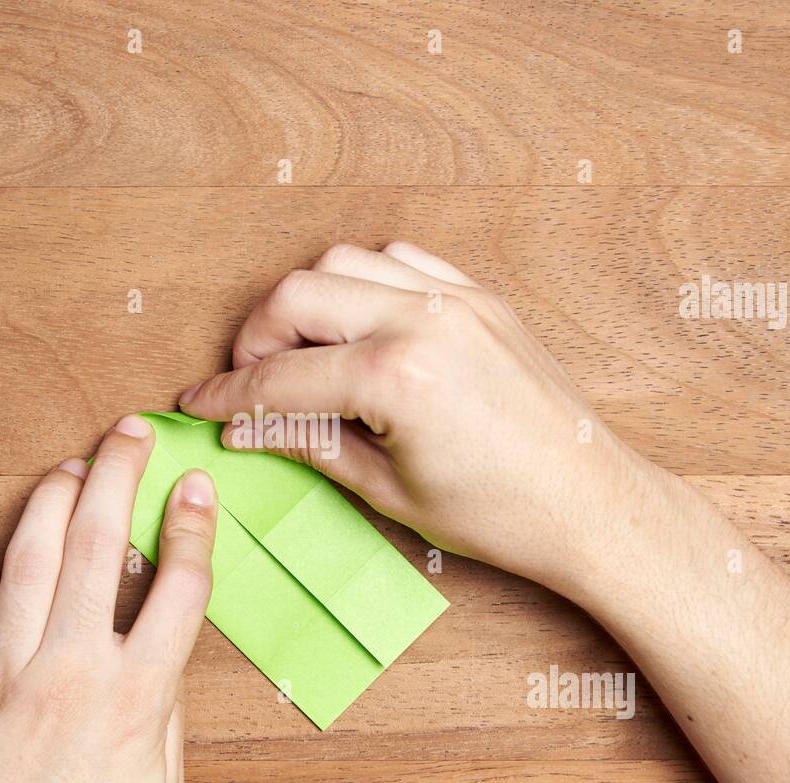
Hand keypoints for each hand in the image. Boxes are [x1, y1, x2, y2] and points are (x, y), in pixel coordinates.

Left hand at [0, 415, 216, 782]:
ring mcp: (4, 673)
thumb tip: (161, 650)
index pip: (178, 588)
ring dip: (52, 500)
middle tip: (130, 435)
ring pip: (29, 558)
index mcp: (133, 697)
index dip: (193, 527)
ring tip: (72, 468)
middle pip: (103, 546)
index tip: (196, 488)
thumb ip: (165, 711)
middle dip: (121, 476)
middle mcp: (70, 670)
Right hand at [178, 241, 669, 598]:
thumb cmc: (500, 514)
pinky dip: (363, 285)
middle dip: (257, 339)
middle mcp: (424, 320)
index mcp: (398, 378)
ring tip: (305, 357)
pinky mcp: (479, 298)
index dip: (229, 397)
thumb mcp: (389, 491)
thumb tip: (248, 428)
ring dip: (308, 304)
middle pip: (298, 295)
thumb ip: (310, 444)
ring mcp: (456, 300)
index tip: (200, 406)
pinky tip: (359, 329)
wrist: (589, 503)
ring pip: (344, 261)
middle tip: (252, 385)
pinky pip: (400, 260)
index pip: (281, 376)